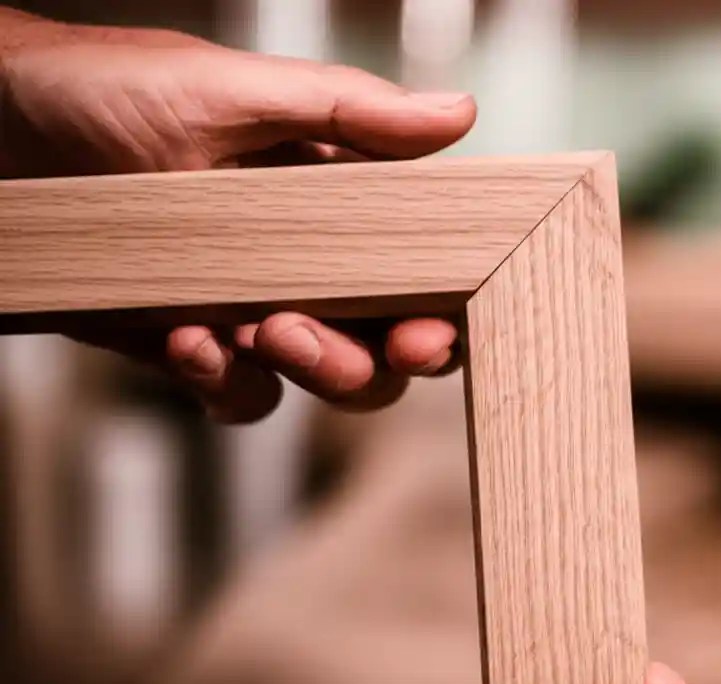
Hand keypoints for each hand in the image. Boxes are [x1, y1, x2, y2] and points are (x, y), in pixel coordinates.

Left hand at [0, 9, 476, 421]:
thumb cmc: (98, 89)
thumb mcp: (231, 90)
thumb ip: (347, 111)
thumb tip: (458, 115)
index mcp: (333, 194)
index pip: (417, 263)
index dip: (439, 307)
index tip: (430, 331)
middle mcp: (301, 255)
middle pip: (382, 340)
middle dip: (379, 358)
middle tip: (363, 343)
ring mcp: (244, 302)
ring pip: (320, 376)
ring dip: (312, 370)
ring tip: (264, 328)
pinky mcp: (183, 341)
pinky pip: (238, 393)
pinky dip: (227, 383)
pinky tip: (191, 342)